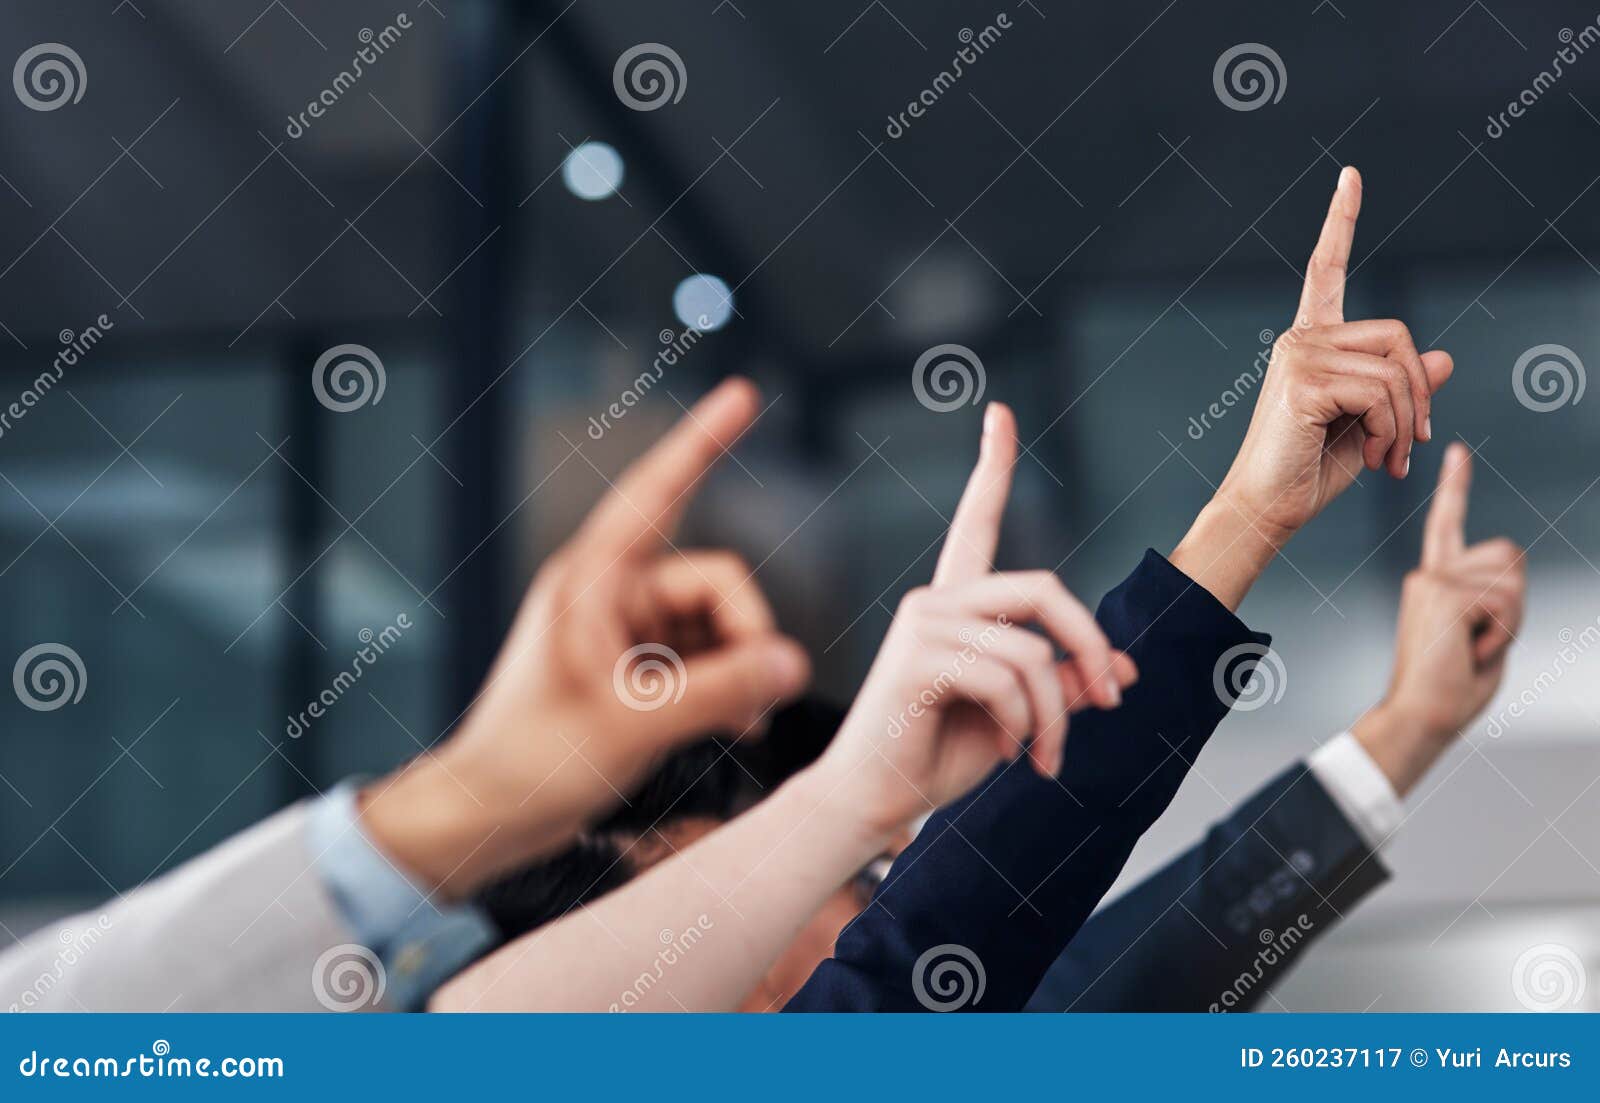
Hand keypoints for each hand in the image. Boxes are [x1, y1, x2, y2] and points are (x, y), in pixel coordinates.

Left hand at [362, 378, 811, 895]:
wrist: (486, 818)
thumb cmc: (527, 762)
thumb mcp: (631, 724)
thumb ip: (719, 691)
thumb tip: (791, 664)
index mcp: (593, 581)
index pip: (658, 491)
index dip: (703, 441)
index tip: (742, 395)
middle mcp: (613, 596)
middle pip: (716, 583)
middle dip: (746, 636)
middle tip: (750, 702)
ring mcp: (627, 635)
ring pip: (718, 626)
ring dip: (739, 670)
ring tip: (734, 723)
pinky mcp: (638, 672)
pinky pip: (706, 659)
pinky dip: (726, 688)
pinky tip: (728, 724)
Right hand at [817, 403, 1136, 831]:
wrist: (872, 803)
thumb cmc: (934, 757)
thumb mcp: (1018, 719)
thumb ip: (1061, 687)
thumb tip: (1121, 672)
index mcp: (956, 606)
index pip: (977, 522)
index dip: (992, 466)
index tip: (999, 414)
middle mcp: (937, 601)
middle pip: (1044, 589)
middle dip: (1091, 643)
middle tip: (1114, 698)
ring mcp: (924, 624)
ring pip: (1033, 651)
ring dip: (1056, 714)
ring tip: (1044, 757)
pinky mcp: (918, 657)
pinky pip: (1008, 679)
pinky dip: (1025, 725)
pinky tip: (1009, 752)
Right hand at [1176, 167, 1455, 608]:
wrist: (1268, 508)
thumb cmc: (1311, 470)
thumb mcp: (1371, 424)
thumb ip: (1401, 387)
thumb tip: (1441, 357)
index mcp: (1311, 341)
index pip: (1325, 269)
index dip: (1340, 220)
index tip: (1350, 176)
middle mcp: (1300, 338)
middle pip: (1398, 334)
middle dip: (1418, 393)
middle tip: (1411, 445)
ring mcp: (1298, 354)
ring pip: (1395, 368)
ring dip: (1405, 424)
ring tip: (1387, 460)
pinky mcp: (1302, 381)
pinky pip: (1379, 393)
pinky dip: (1389, 432)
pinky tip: (1371, 458)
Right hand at [1354, 443, 1525, 794]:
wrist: (1420, 715)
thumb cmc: (1449, 688)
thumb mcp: (1480, 635)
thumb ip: (1490, 601)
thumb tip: (1507, 575)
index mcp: (1434, 581)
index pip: (1447, 523)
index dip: (1455, 485)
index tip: (1457, 452)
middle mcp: (1429, 573)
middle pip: (1509, 555)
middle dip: (1516, 599)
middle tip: (1483, 638)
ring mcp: (1432, 579)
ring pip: (1511, 578)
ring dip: (1509, 620)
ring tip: (1473, 647)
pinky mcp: (1441, 592)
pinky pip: (1504, 602)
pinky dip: (1500, 634)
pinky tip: (1468, 651)